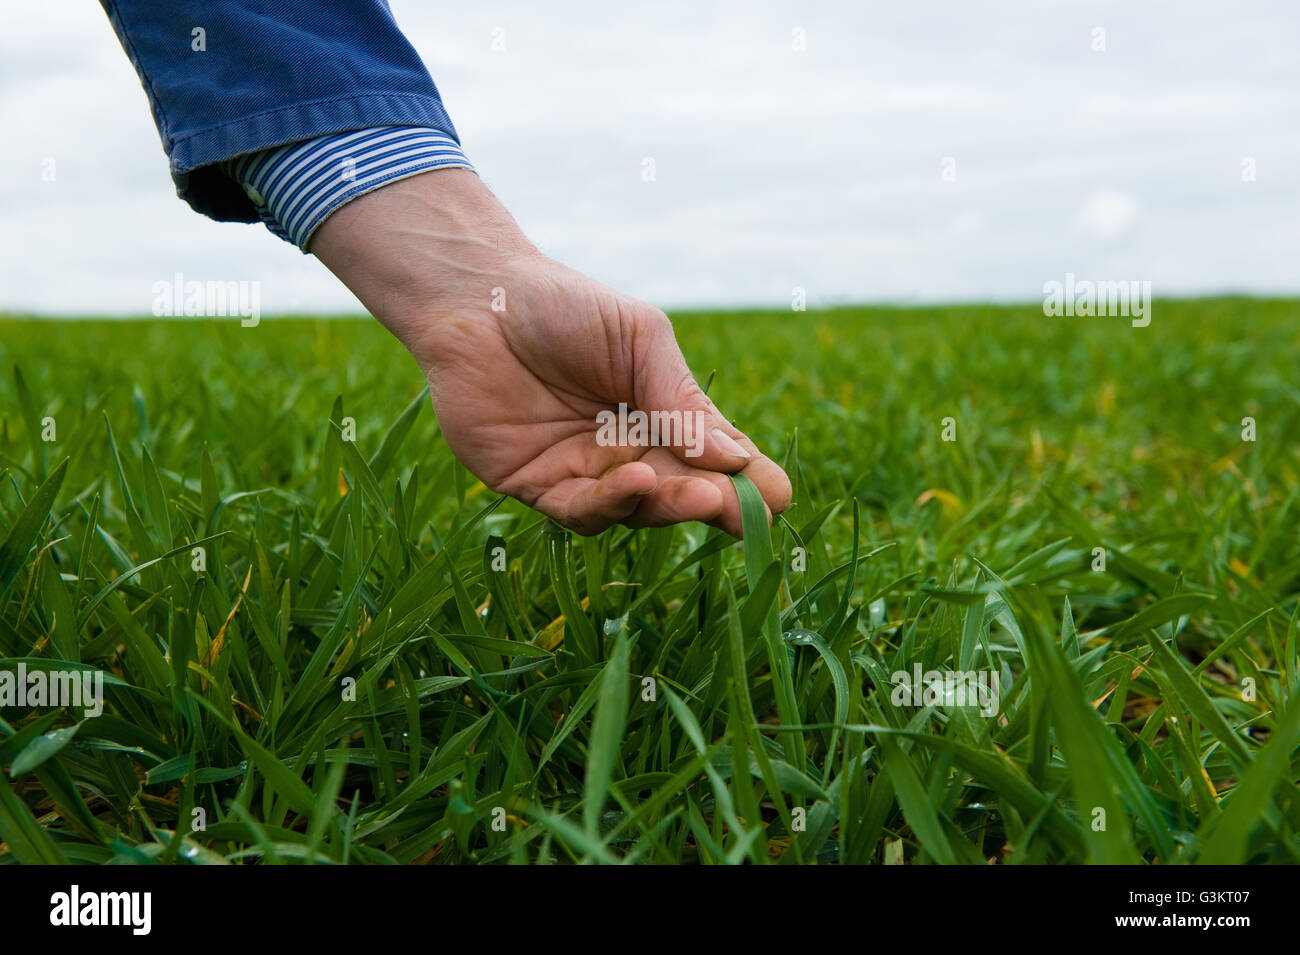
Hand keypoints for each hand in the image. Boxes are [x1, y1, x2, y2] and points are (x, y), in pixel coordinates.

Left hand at [311, 168, 790, 536]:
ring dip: (669, 505)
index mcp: (661, 418)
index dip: (745, 482)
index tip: (777, 498)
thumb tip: (734, 457)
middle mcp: (626, 454)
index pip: (713, 461)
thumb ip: (681, 399)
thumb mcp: (641, 341)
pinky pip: (578, 511)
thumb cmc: (566, 307)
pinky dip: (611, 503)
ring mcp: (582, 475)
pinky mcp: (535, 487)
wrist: (478, 295)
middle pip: (680, 492)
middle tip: (746, 509)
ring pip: (635, 510)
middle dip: (716, 503)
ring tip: (701, 494)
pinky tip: (637, 481)